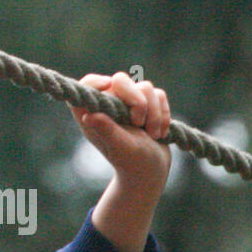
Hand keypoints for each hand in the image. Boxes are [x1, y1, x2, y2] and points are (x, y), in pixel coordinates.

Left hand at [69, 71, 171, 192]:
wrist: (152, 171)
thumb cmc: (131, 162)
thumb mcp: (119, 146)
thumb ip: (106, 130)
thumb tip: (88, 115)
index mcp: (93, 112)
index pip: (87, 85)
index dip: (95, 81)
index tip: (108, 85)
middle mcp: (109, 104)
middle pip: (121, 80)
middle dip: (138, 101)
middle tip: (138, 123)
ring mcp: (129, 103)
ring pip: (145, 87)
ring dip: (154, 113)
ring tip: (152, 134)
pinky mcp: (147, 104)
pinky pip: (160, 95)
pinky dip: (164, 114)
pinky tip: (160, 133)